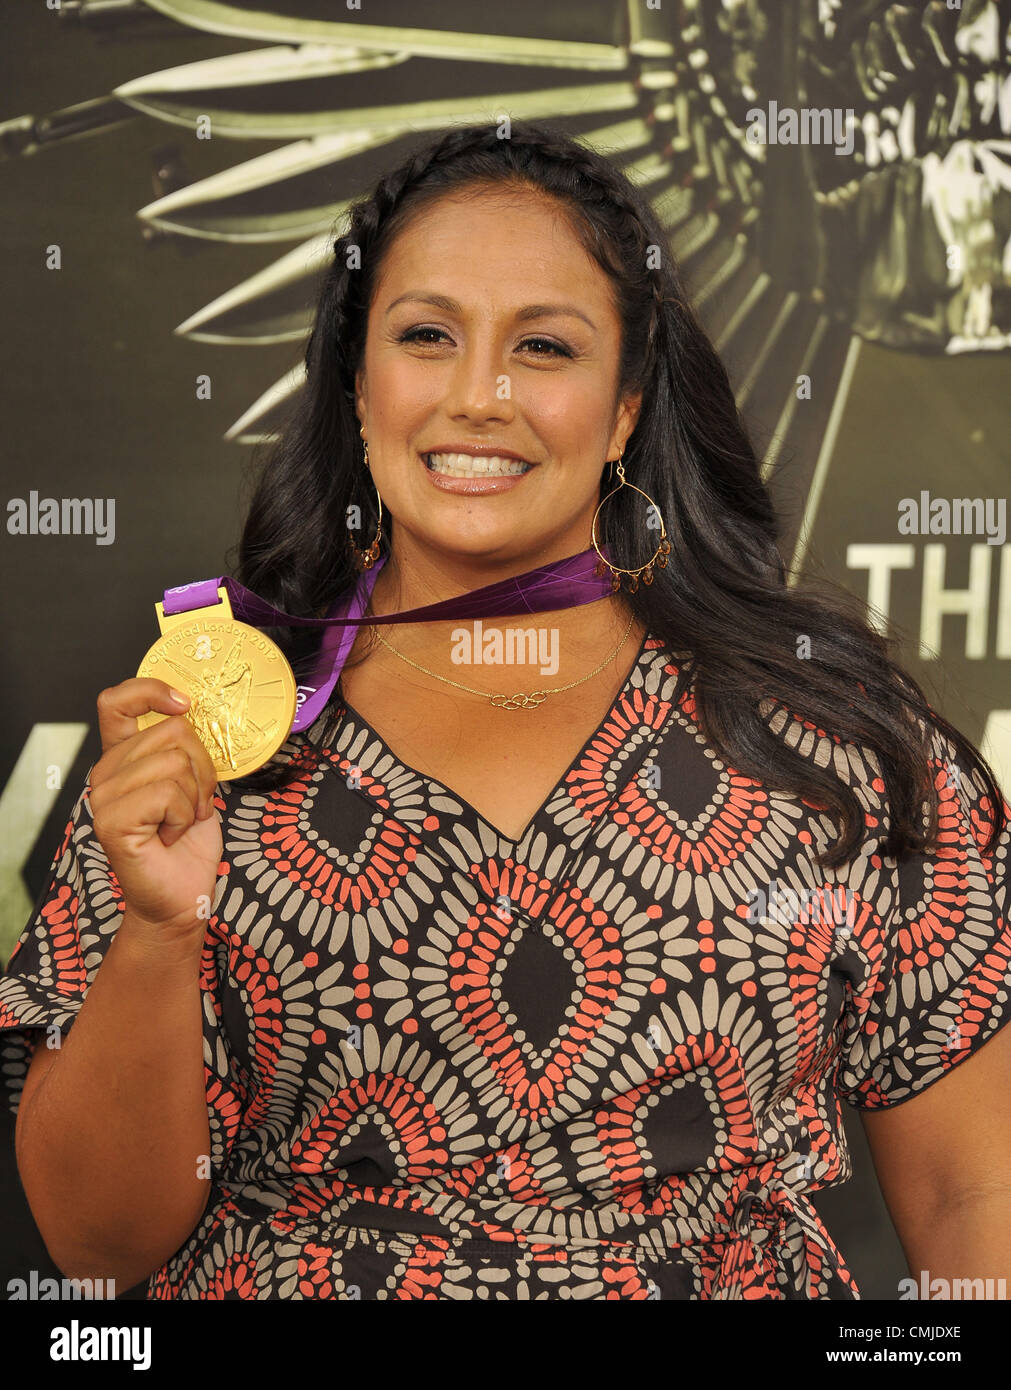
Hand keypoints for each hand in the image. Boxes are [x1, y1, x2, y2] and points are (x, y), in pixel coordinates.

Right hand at [89, 679, 221, 940]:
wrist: (181, 897)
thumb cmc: (187, 844)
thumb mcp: (193, 784)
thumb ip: (185, 750)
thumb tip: (198, 715)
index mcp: (123, 757)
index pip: (118, 701)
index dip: (152, 690)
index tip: (184, 703)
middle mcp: (106, 772)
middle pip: (172, 731)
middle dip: (203, 768)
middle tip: (194, 804)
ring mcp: (103, 797)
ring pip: (174, 761)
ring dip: (196, 795)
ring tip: (181, 822)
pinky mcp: (111, 821)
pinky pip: (168, 792)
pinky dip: (185, 815)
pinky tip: (171, 835)